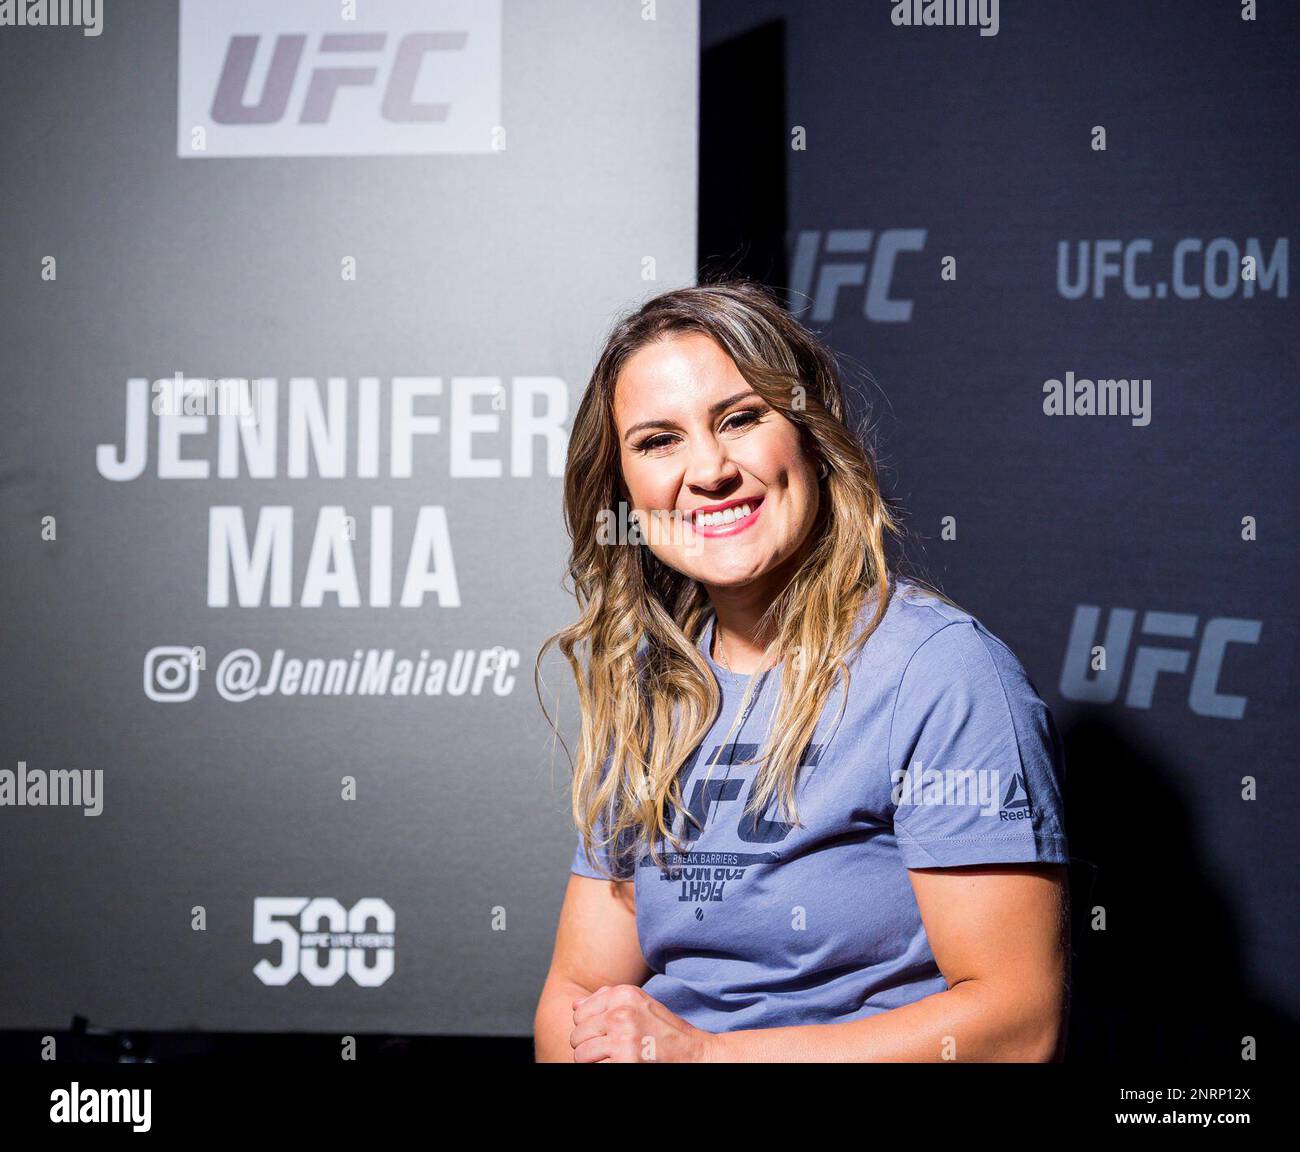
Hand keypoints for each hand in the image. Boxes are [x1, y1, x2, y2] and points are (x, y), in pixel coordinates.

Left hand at [570, 984, 717, 1062]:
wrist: (695, 1054)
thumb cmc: (665, 1031)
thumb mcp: (640, 1004)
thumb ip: (606, 1000)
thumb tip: (574, 1005)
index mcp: (623, 994)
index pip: (579, 1013)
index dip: (588, 1028)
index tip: (605, 1035)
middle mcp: (620, 1013)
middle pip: (577, 1036)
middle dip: (588, 1047)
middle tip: (609, 1052)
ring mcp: (622, 1038)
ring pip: (581, 1055)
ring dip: (593, 1062)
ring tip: (612, 1059)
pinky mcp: (624, 1061)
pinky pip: (594, 1068)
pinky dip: (603, 1068)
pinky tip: (620, 1065)